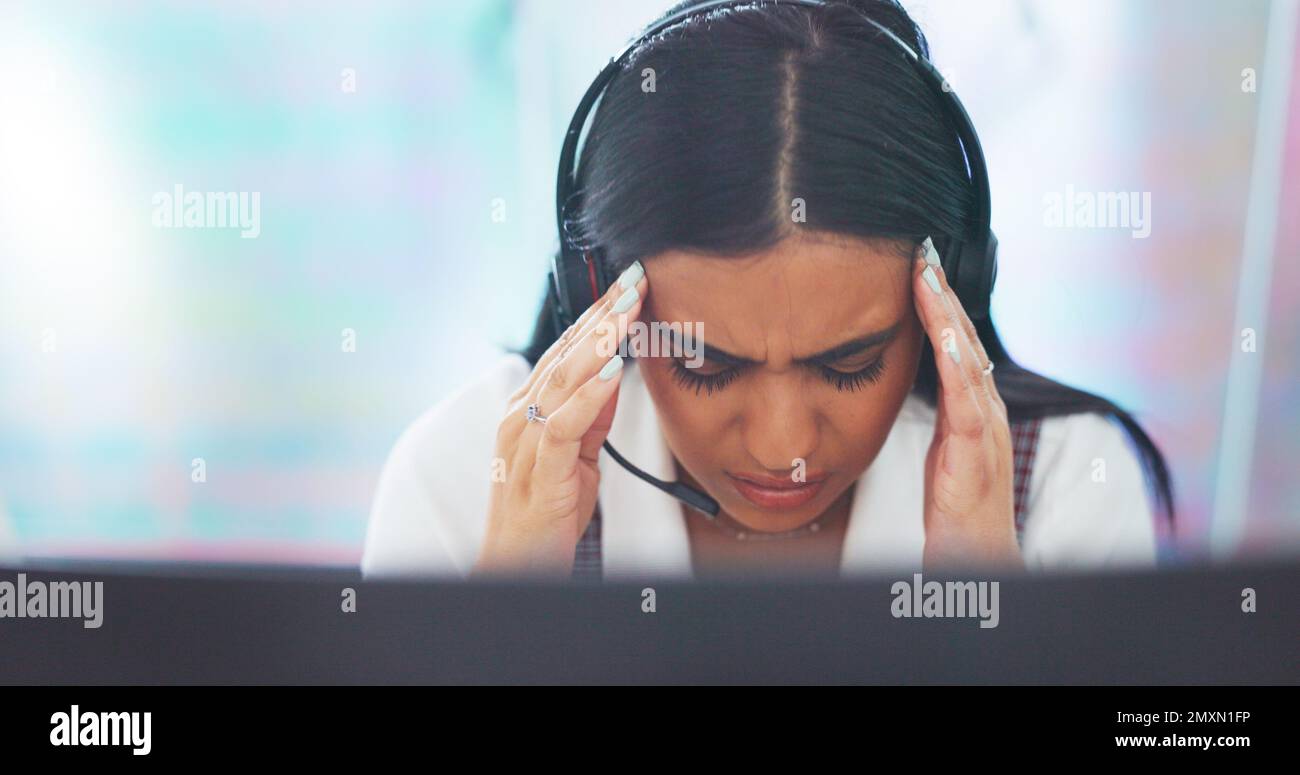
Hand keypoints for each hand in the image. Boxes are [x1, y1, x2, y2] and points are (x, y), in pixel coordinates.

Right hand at [473, 262, 647, 575]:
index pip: (568, 349)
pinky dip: (589, 395)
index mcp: (529, 407)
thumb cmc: (546, 512)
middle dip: (603, 313)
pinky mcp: (539, 470)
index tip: (631, 283)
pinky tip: (613, 370)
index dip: (599, 314)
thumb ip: (592, 414)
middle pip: (567, 353)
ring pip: (563, 378)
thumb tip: (617, 371)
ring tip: (628, 310)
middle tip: (635, 278)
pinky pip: (562, 424)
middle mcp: (521, 415)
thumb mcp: (579, 454)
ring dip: (600, 341)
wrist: (518, 565)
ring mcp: (525, 440)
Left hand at [911, 243, 1021, 568]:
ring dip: (946, 312)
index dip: (938, 304)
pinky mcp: (976, 450)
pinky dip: (954, 359)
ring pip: (965, 357)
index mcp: (974, 409)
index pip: (954, 344)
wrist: (979, 559)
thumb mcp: (944, 453)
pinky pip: (965, 397)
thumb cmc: (959, 513)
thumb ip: (942, 419)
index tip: (917, 265)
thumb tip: (921, 387)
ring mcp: (984, 427)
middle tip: (921, 249)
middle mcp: (985, 410)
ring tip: (926, 273)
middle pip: (962, 339)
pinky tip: (940, 331)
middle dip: (942, 292)